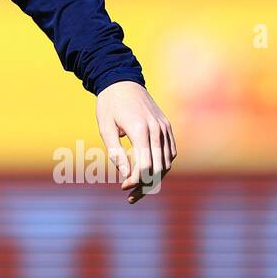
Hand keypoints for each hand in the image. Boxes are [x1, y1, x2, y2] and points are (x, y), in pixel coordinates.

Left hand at [95, 81, 175, 203]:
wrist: (121, 81)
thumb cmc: (109, 105)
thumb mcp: (105, 128)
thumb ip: (116, 153)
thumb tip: (125, 175)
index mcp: (140, 129)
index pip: (145, 166)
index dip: (135, 181)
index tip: (123, 187)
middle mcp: (157, 129)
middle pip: (159, 168)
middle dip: (146, 185)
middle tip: (131, 196)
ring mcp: (165, 128)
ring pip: (167, 162)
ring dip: (156, 178)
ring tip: (139, 188)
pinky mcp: (167, 126)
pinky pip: (171, 152)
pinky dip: (163, 165)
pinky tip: (150, 172)